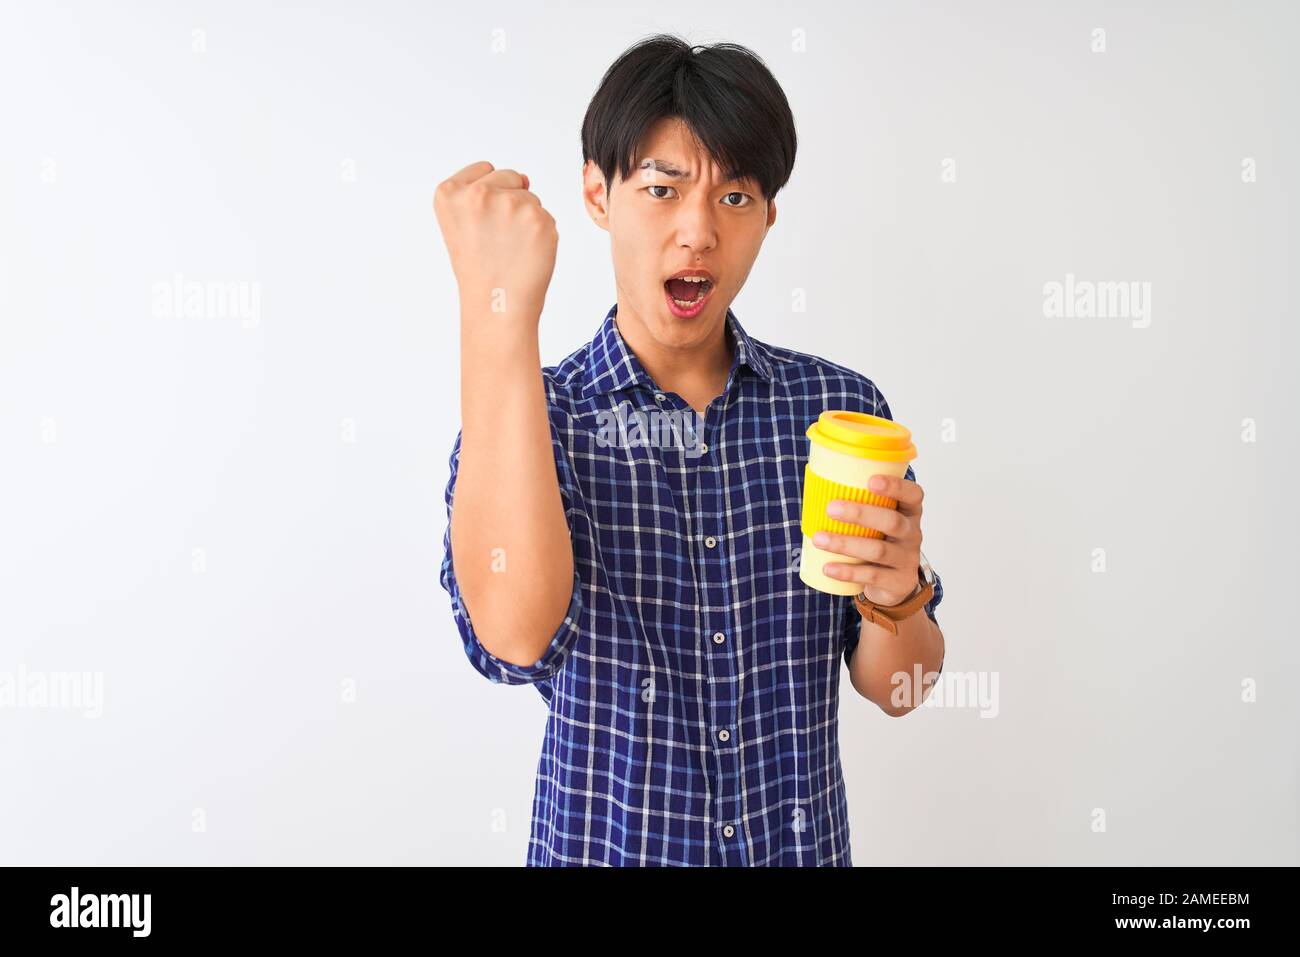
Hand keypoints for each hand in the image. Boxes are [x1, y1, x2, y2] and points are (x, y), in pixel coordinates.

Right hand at [433, 160, 557, 319]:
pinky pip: (545, 215)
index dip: (487, 197)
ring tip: (510, 247)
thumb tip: (525, 178)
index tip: (480, 225)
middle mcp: (477, 194)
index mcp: (449, 192)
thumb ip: (484, 190)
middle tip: (496, 239)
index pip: (484, 169)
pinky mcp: (538, 219)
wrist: (496, 303)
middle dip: (508, 202)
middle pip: (509, 176)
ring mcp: (510, 205)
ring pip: (529, 196)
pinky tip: (526, 252)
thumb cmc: (479, 266)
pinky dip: (540, 233)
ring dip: (525, 218)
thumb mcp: (461, 222)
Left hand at [814, 473, 923, 605]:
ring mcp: (907, 559)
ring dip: (846, 544)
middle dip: (860, 514)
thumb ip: (860, 504)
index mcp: (909, 512)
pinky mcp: (898, 582)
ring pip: (878, 550)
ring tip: (819, 539)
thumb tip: (818, 484)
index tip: (870, 481)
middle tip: (831, 508)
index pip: (913, 495)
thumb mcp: (877, 522)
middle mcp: (912, 534)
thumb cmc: (878, 541)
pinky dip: (848, 571)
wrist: (894, 584)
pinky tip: (828, 568)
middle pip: (892, 521)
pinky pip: (872, 575)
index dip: (895, 486)